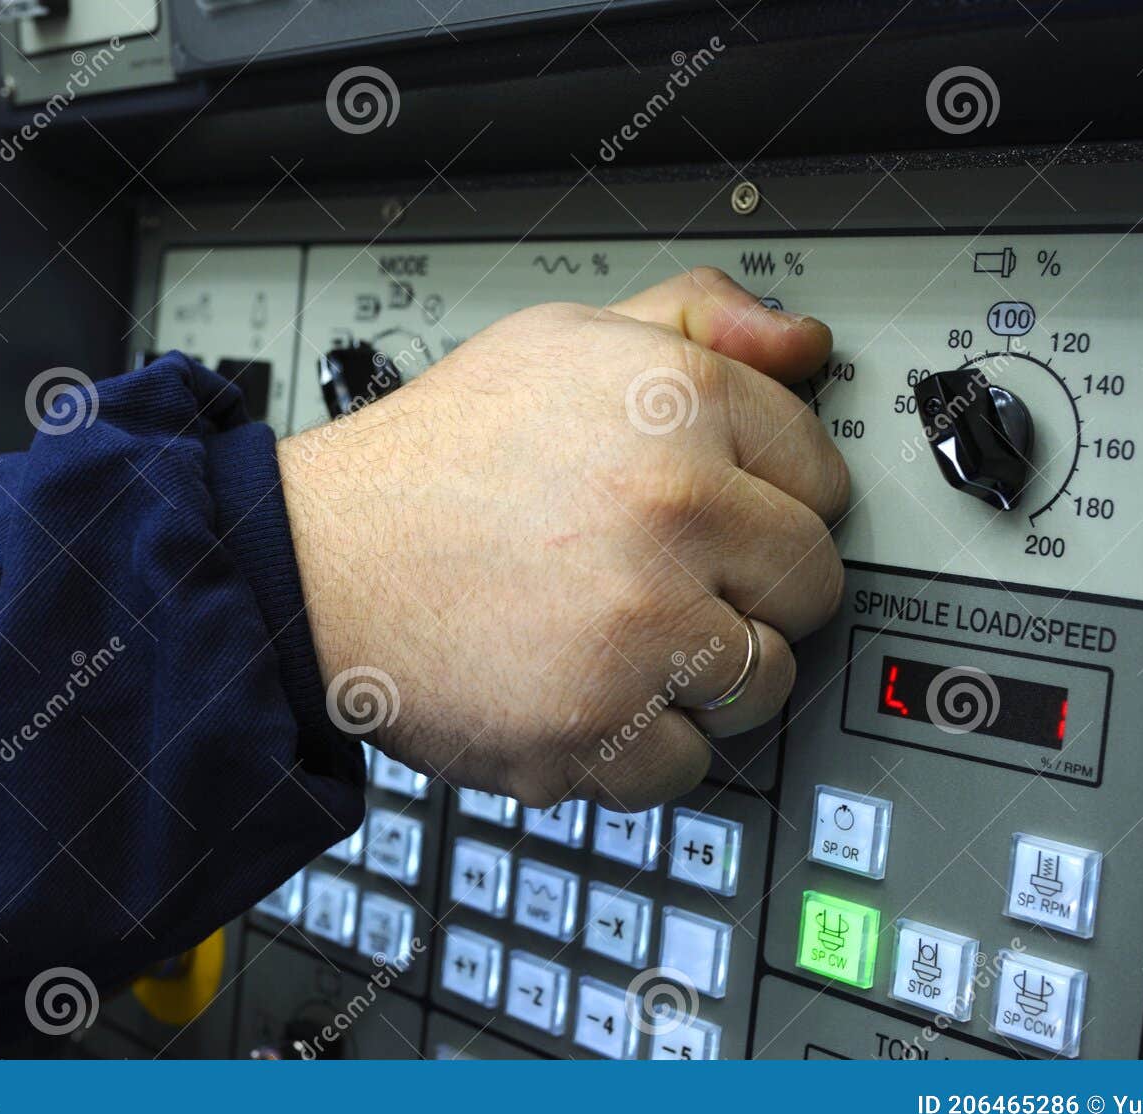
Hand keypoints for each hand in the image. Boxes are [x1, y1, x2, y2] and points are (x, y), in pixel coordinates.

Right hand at [279, 268, 847, 810]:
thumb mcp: (563, 339)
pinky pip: (691, 765)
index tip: (730, 518)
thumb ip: (696, 319)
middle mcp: (673, 511)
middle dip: (755, 589)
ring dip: (709, 675)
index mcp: (679, 404)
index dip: (774, 499)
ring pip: (764, 682)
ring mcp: (640, 630)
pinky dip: (645, 749)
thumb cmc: (436, 458)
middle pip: (811, 584)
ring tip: (631, 641)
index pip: (823, 475)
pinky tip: (595, 696)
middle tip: (680, 581)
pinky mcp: (598, 730)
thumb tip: (802, 343)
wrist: (318, 562)